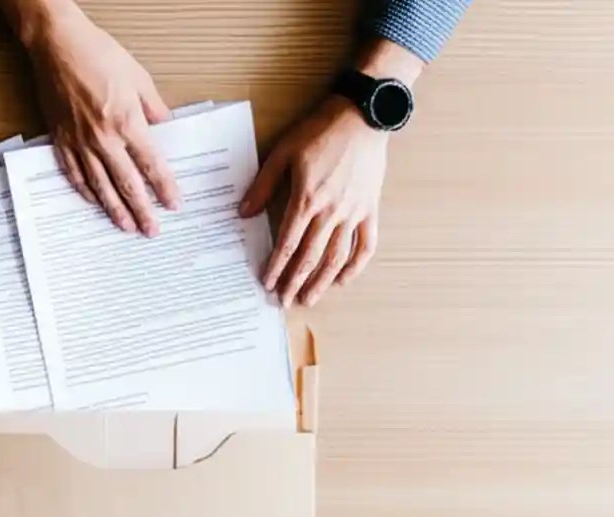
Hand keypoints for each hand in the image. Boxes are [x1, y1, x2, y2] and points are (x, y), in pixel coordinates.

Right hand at [23, 5, 178, 235]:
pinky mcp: (60, 139)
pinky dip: (84, 191)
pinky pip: (73, 173)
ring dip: (114, 209)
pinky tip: (94, 202)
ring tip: (125, 227)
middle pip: (127, 184)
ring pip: (99, 185)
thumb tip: (165, 126)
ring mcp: (79, 142)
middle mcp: (103, 138)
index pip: (151, 165)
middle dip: (141, 210)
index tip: (174, 205)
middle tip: (151, 231)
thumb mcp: (138, 78)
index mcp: (127, 122)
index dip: (164, 188)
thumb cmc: (98, 54)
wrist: (58, 45)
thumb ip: (154, 107)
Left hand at [239, 97, 387, 307]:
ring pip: (337, 257)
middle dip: (295, 282)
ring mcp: (353, 213)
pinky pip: (366, 245)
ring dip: (322, 281)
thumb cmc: (320, 132)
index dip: (276, 266)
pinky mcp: (370, 210)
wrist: (361, 118)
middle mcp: (331, 212)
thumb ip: (263, 185)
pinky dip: (355, 266)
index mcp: (306, 199)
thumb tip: (243, 213)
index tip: (267, 283)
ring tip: (309, 298)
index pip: (287, 243)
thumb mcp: (283, 153)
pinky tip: (343, 279)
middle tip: (284, 301)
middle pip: (310, 257)